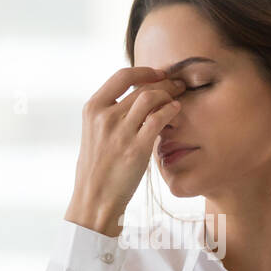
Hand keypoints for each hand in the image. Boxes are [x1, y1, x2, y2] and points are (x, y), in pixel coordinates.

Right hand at [65, 66, 186, 236]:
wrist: (94, 198)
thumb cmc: (96, 168)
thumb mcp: (93, 133)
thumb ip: (108, 113)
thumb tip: (131, 98)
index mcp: (92, 109)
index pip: (121, 76)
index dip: (144, 71)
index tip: (158, 74)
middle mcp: (104, 117)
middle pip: (141, 87)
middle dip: (164, 83)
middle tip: (178, 85)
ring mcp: (120, 132)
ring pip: (151, 98)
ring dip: (169, 94)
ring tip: (178, 98)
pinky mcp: (136, 149)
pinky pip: (158, 119)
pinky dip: (170, 111)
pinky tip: (176, 111)